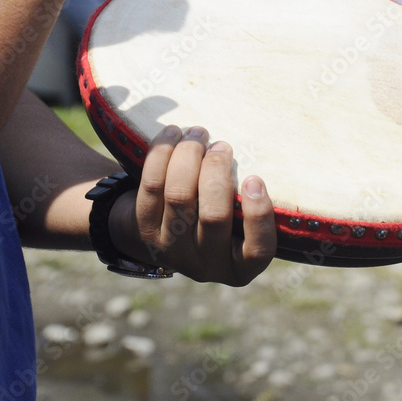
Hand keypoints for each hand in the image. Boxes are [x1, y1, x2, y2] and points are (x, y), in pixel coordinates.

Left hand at [110, 126, 275, 285]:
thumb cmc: (211, 217)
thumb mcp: (236, 224)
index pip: (258, 250)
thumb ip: (244, 203)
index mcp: (238, 267)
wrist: (155, 231)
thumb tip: (245, 162)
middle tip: (221, 145)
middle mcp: (204, 265)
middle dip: (217, 170)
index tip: (254, 178)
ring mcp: (171, 249)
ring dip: (189, 155)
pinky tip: (173, 135)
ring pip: (179, 195)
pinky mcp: (143, 229)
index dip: (258, 214)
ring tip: (197, 134)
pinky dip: (163, 154)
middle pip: (214, 215)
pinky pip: (152, 184)